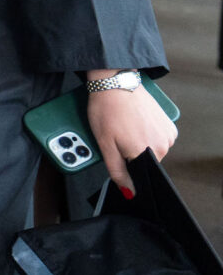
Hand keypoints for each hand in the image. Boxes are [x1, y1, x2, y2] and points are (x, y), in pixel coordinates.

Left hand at [86, 72, 176, 195]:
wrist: (116, 82)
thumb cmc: (107, 111)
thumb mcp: (105, 144)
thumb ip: (117, 171)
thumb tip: (129, 192)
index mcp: (147, 154)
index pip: (138, 173)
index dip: (126, 166)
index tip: (118, 153)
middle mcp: (163, 146)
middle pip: (145, 161)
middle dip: (131, 153)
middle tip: (117, 137)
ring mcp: (168, 134)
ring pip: (152, 149)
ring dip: (139, 142)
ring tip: (125, 126)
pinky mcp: (169, 124)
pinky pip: (158, 137)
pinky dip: (147, 133)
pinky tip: (134, 122)